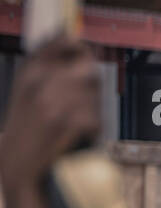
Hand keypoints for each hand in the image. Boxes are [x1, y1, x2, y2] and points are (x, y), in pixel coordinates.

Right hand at [0, 38, 103, 207]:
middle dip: (90, 87)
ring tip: (73, 122)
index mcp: (29, 71)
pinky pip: (95, 117)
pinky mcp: (67, 122)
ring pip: (94, 94)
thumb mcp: (29, 90)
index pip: (64, 41)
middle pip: (88, 68)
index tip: (85, 53)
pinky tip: (76, 135)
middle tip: (79, 104)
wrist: (18, 166)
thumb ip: (50, 67)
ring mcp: (53, 101)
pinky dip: (92, 128)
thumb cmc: (28, 129)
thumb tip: (80, 44)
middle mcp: (40, 81)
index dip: (80, 47)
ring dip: (91, 109)